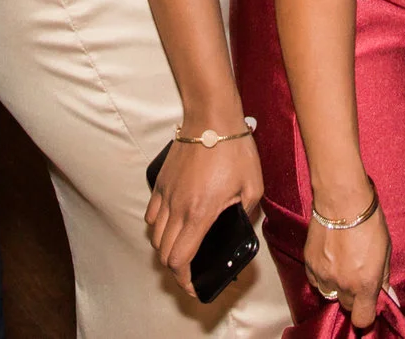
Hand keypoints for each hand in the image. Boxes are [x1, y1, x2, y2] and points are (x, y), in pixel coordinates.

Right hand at [144, 132, 263, 298]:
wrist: (211, 117)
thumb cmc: (234, 149)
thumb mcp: (253, 186)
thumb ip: (247, 213)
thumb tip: (242, 226)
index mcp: (200, 213)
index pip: (180, 260)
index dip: (185, 280)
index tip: (195, 286)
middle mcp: (177, 208)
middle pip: (164, 253)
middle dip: (176, 270)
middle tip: (191, 272)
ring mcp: (165, 195)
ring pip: (155, 235)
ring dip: (166, 249)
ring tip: (182, 250)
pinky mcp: (160, 182)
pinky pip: (151, 214)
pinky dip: (158, 227)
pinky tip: (172, 225)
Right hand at [302, 179, 390, 330]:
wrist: (342, 201)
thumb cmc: (369, 223)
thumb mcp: (385, 251)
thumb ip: (384, 278)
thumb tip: (390, 297)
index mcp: (365, 284)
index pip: (362, 319)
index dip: (366, 316)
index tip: (368, 306)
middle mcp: (343, 285)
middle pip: (346, 305)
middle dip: (353, 296)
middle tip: (357, 277)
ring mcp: (324, 275)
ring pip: (329, 294)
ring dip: (336, 286)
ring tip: (342, 266)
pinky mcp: (309, 264)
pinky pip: (315, 280)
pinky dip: (322, 275)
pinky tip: (329, 259)